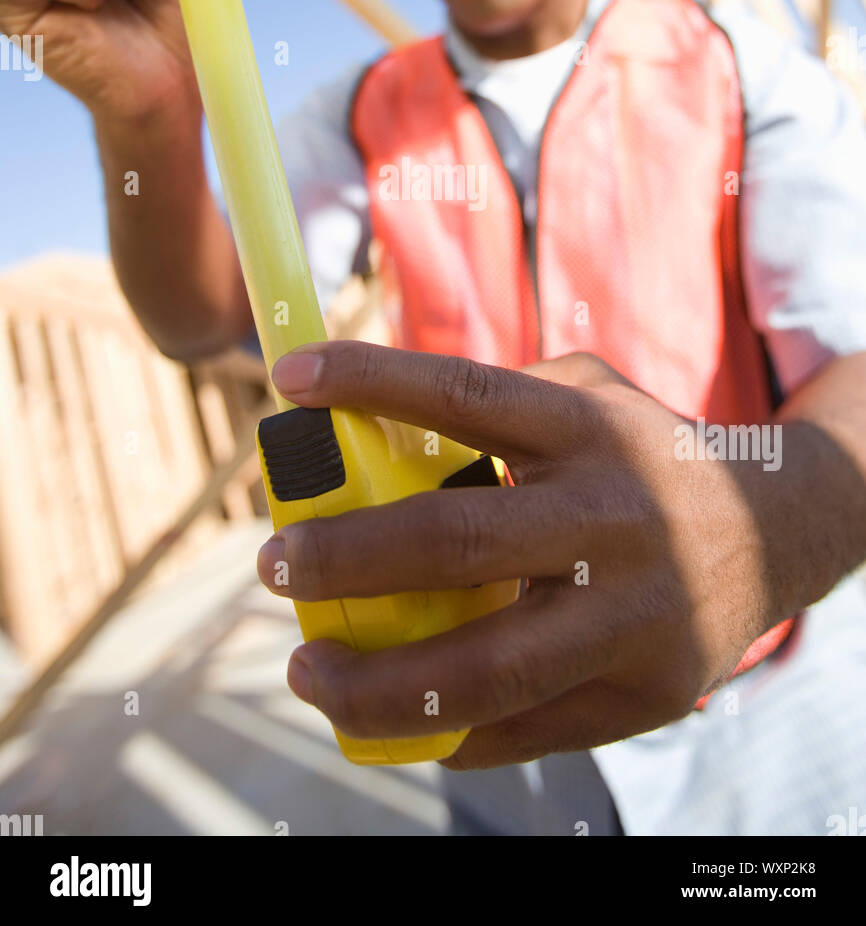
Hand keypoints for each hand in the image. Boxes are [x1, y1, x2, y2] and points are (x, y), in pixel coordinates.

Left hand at [257, 340, 795, 768]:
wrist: (774, 531)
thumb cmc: (645, 457)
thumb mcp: (592, 397)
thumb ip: (499, 399)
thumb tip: (367, 419)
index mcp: (589, 432)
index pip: (465, 395)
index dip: (371, 381)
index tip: (288, 376)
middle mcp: (612, 519)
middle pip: (457, 542)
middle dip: (346, 558)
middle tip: (274, 564)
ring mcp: (632, 615)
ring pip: (487, 668)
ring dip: (377, 682)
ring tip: (308, 670)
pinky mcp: (645, 693)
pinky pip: (525, 728)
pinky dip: (443, 731)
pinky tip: (389, 721)